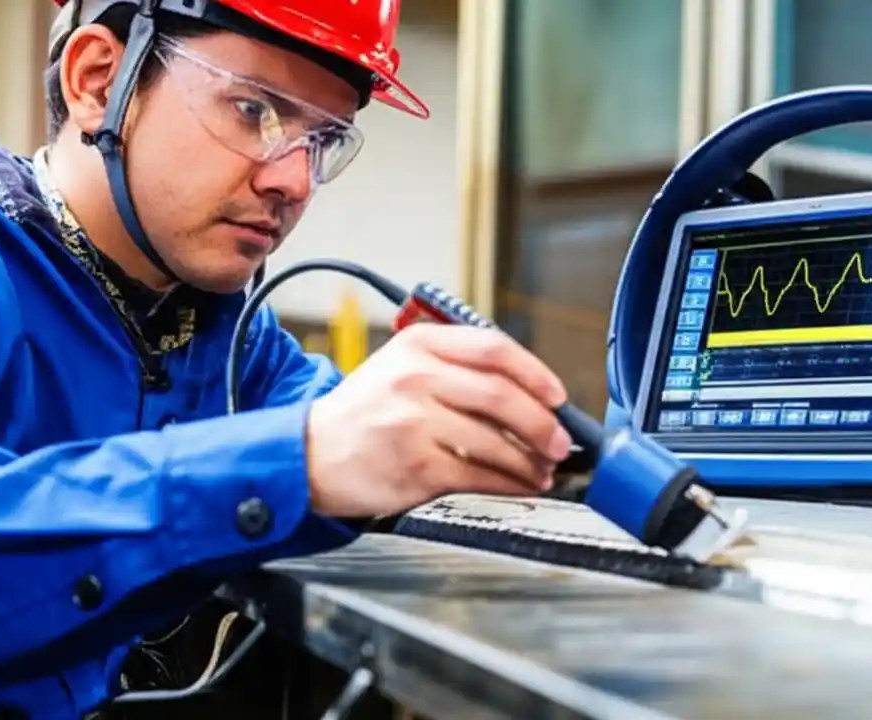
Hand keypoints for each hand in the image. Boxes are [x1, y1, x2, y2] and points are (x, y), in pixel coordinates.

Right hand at [305, 324, 571, 517]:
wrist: (311, 453)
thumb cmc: (365, 412)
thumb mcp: (401, 366)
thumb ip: (457, 368)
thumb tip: (529, 394)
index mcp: (419, 345)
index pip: (494, 349)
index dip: (536, 374)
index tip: (557, 396)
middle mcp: (416, 378)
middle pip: (502, 396)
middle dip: (543, 424)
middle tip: (560, 441)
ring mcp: (414, 423)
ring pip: (496, 442)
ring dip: (530, 461)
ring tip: (542, 469)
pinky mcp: (415, 466)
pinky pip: (479, 475)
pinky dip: (509, 484)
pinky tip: (519, 485)